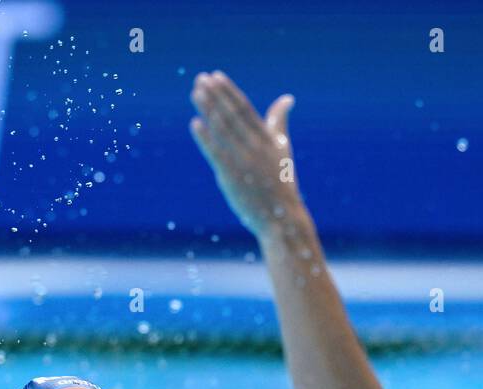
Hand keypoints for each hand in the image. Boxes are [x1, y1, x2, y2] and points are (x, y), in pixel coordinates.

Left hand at [189, 72, 302, 237]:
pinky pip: (216, 153)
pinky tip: (195, 123)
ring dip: (208, 109)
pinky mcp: (232, 176)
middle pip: (232, 115)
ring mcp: (243, 161)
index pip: (245, 109)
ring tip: (196, 93)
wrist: (281, 217)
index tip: (216, 76)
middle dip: (216, 95)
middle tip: (201, 79)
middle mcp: (255, 146)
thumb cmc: (282, 183)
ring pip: (223, 130)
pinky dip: (205, 137)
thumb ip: (280, 122)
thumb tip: (287, 98)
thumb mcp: (283, 148)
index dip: (229, 92)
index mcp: (267, 138)